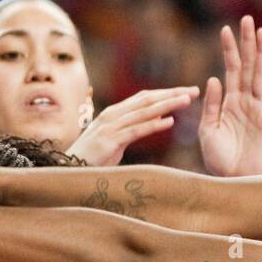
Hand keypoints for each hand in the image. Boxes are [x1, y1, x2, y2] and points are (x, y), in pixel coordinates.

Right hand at [68, 86, 198, 165]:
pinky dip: (153, 125)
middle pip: (147, 100)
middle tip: (194, 91)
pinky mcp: (110, 141)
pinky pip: (136, 131)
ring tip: (186, 101)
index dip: (166, 93)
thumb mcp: (114, 141)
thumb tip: (149, 122)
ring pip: (144, 112)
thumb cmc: (91, 159)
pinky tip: (169, 122)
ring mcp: (111, 127)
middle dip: (172, 94)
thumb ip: (130, 130)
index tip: (186, 92)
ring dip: (167, 105)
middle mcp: (113, 115)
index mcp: (115, 113)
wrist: (68, 171)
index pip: (144, 98)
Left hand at [199, 16, 261, 176]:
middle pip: (247, 66)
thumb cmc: (217, 159)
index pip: (229, 69)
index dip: (228, 50)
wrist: (233, 179)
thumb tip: (213, 79)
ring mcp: (259, 109)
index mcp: (228, 102)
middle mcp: (245, 101)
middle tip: (247, 20)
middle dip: (247, 43)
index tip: (225, 29)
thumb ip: (212, 106)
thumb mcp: (207, 131)